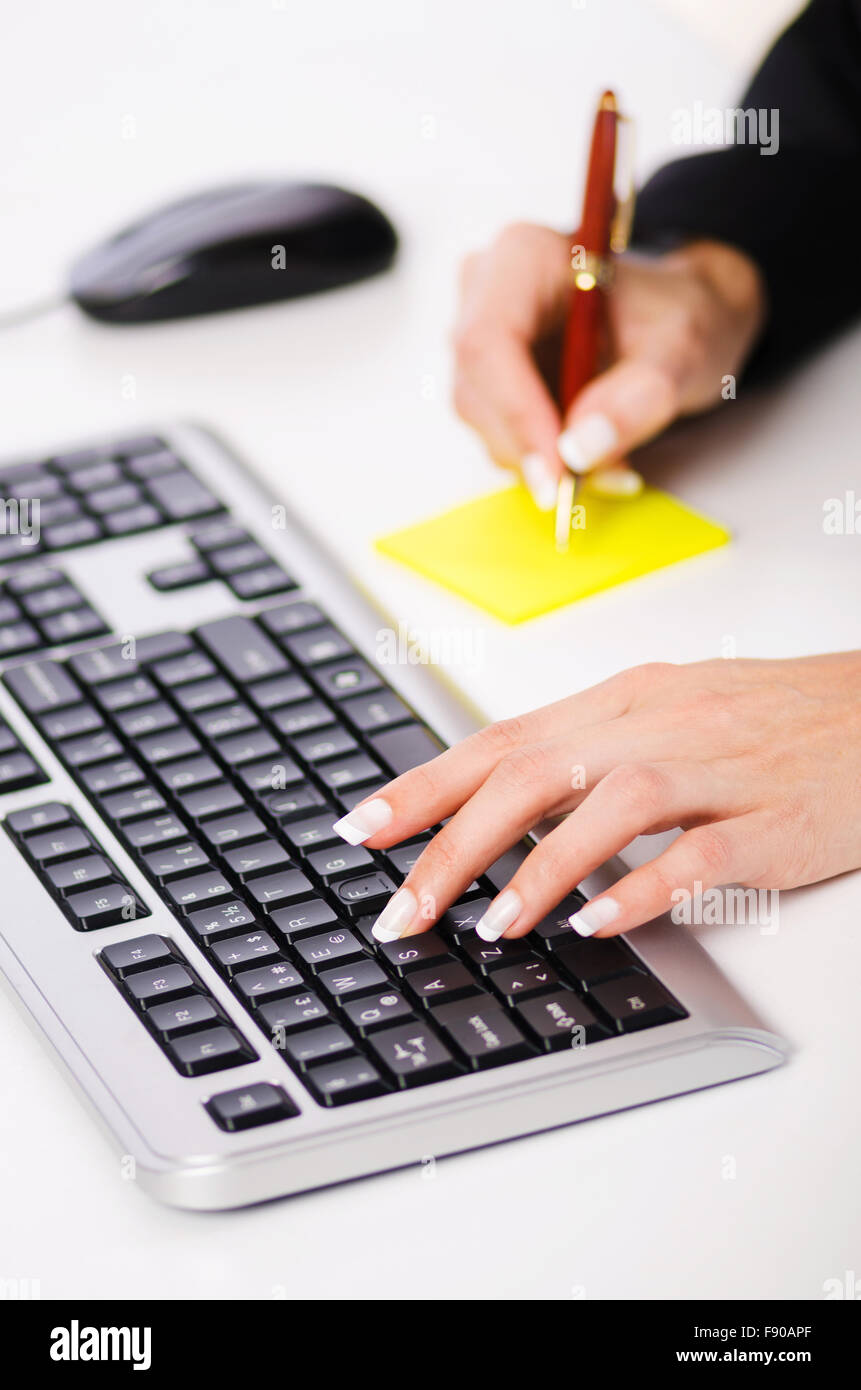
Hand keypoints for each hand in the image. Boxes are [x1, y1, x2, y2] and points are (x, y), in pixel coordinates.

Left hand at [333, 653, 860, 942]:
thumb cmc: (770, 716)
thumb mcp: (663, 714)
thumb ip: (583, 753)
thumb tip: (492, 803)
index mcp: (623, 699)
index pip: (501, 738)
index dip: (424, 785)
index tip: (362, 830)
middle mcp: (660, 722)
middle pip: (535, 771)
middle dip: (454, 841)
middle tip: (401, 907)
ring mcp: (720, 767)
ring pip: (610, 804)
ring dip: (539, 867)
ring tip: (486, 925)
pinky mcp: (776, 816)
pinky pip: (703, 852)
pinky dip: (645, 887)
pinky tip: (599, 924)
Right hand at [452, 224, 765, 507]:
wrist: (675, 317)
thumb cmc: (679, 312)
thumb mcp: (683, 348)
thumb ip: (639, 396)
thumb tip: (580, 450)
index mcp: (525, 256)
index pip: (488, 341)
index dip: (515, 413)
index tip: (557, 471)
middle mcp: (486, 291)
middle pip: (477, 389)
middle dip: (534, 447)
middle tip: (598, 478)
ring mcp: (479, 337)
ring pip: (483, 420)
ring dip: (542, 458)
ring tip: (611, 464)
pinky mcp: (487, 379)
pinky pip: (497, 432)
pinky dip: (543, 458)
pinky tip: (590, 453)